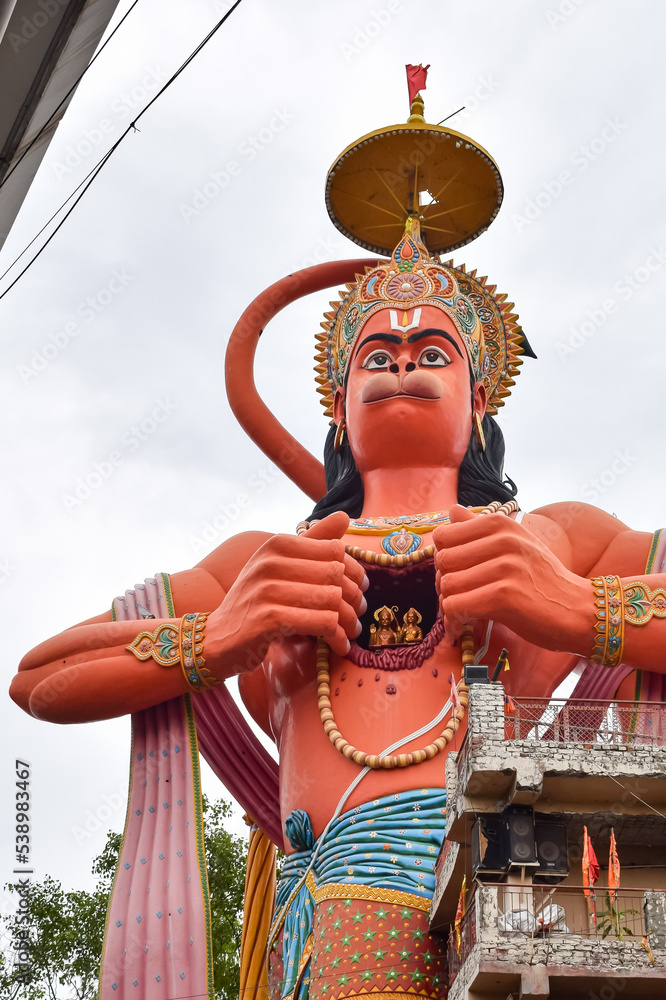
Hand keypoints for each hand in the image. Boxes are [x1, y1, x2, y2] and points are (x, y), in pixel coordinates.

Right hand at [206, 511, 367, 675]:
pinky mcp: (269, 620)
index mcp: (276, 544)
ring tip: (349, 631)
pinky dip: (336, 637)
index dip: (353, 572)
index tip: (356, 590)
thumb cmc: (255, 601)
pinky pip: (321, 622)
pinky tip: (337, 644)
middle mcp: (270, 563)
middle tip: (356, 614)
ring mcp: (266, 590)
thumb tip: (344, 515)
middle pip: (335, 575)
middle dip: (353, 598)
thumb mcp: (278, 565)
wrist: (217, 638)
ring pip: (331, 599)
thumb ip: (312, 541)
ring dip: (347, 621)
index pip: (334, 550)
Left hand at [433, 504, 590, 651]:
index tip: (452, 576)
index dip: (442, 559)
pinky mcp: (506, 595)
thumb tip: (452, 510)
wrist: (579, 610)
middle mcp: (503, 540)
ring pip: (448, 585)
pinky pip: (457, 606)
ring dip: (448, 606)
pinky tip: (460, 627)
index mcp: (501, 524)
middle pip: (442, 560)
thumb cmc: (544, 580)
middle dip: (442, 584)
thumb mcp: (516, 544)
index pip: (444, 536)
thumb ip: (480, 528)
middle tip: (455, 600)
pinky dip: (453, 621)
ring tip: (459, 616)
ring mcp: (506, 567)